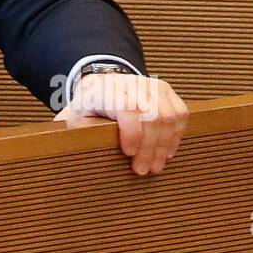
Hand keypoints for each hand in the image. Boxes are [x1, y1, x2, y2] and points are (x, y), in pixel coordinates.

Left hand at [53, 73, 188, 174]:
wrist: (98, 87)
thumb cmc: (85, 109)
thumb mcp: (71, 120)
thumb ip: (74, 132)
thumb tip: (77, 148)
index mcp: (102, 89)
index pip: (126, 107)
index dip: (132, 132)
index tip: (128, 154)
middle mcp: (128, 82)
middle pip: (151, 115)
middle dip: (149, 147)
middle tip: (143, 170)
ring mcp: (149, 83)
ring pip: (168, 115)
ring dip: (164, 144)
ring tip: (156, 165)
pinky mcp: (164, 89)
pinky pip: (180, 111)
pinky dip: (177, 133)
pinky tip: (167, 150)